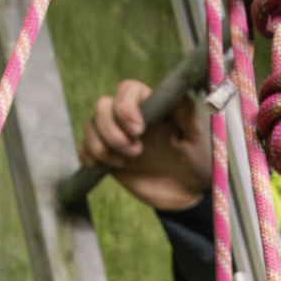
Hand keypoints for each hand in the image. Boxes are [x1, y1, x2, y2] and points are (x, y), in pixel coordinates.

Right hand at [81, 79, 211, 212]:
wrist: (186, 191)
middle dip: (112, 131)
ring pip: (90, 126)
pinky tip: (107, 167)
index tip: (138, 131)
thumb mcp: (197, 138)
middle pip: (102, 106)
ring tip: (123, 163)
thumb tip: (174, 94)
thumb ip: (186, 114)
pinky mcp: (105, 156)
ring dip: (101, 145)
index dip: (126, 107)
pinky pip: (83, 149)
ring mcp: (114, 135)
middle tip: (135, 153)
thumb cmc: (194, 160)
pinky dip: (88, 157)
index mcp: (149, 105)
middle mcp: (127, 115)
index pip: (127, 90)